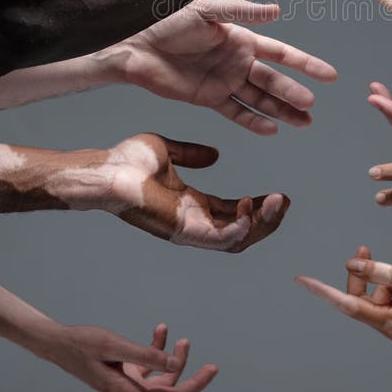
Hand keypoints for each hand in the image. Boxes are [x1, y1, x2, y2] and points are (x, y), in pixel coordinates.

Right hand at [39, 320, 216, 391]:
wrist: (58, 342)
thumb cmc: (81, 344)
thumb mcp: (113, 345)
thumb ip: (145, 355)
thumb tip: (175, 366)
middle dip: (193, 382)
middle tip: (213, 368)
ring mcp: (127, 383)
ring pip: (162, 379)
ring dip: (175, 360)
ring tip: (181, 339)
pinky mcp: (125, 371)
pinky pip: (150, 366)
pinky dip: (158, 349)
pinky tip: (161, 330)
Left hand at [101, 133, 289, 251]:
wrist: (106, 171)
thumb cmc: (127, 162)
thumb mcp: (169, 151)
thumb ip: (193, 154)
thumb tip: (216, 155)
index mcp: (191, 205)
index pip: (232, 212)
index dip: (257, 206)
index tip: (277, 194)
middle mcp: (193, 222)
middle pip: (241, 230)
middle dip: (267, 219)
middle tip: (284, 201)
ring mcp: (189, 230)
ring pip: (237, 239)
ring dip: (261, 224)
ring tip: (277, 202)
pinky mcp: (184, 232)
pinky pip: (221, 239)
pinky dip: (240, 226)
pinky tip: (250, 206)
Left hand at [113, 0, 336, 134]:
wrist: (133, 43)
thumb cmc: (166, 18)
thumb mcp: (205, 10)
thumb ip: (240, 12)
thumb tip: (277, 12)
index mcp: (241, 37)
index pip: (280, 53)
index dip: (305, 64)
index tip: (329, 75)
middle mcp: (237, 61)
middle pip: (273, 80)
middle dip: (294, 93)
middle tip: (312, 106)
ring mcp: (224, 81)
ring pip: (260, 100)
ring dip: (282, 111)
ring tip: (304, 123)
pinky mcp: (207, 99)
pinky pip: (235, 113)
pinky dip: (253, 122)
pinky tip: (271, 129)